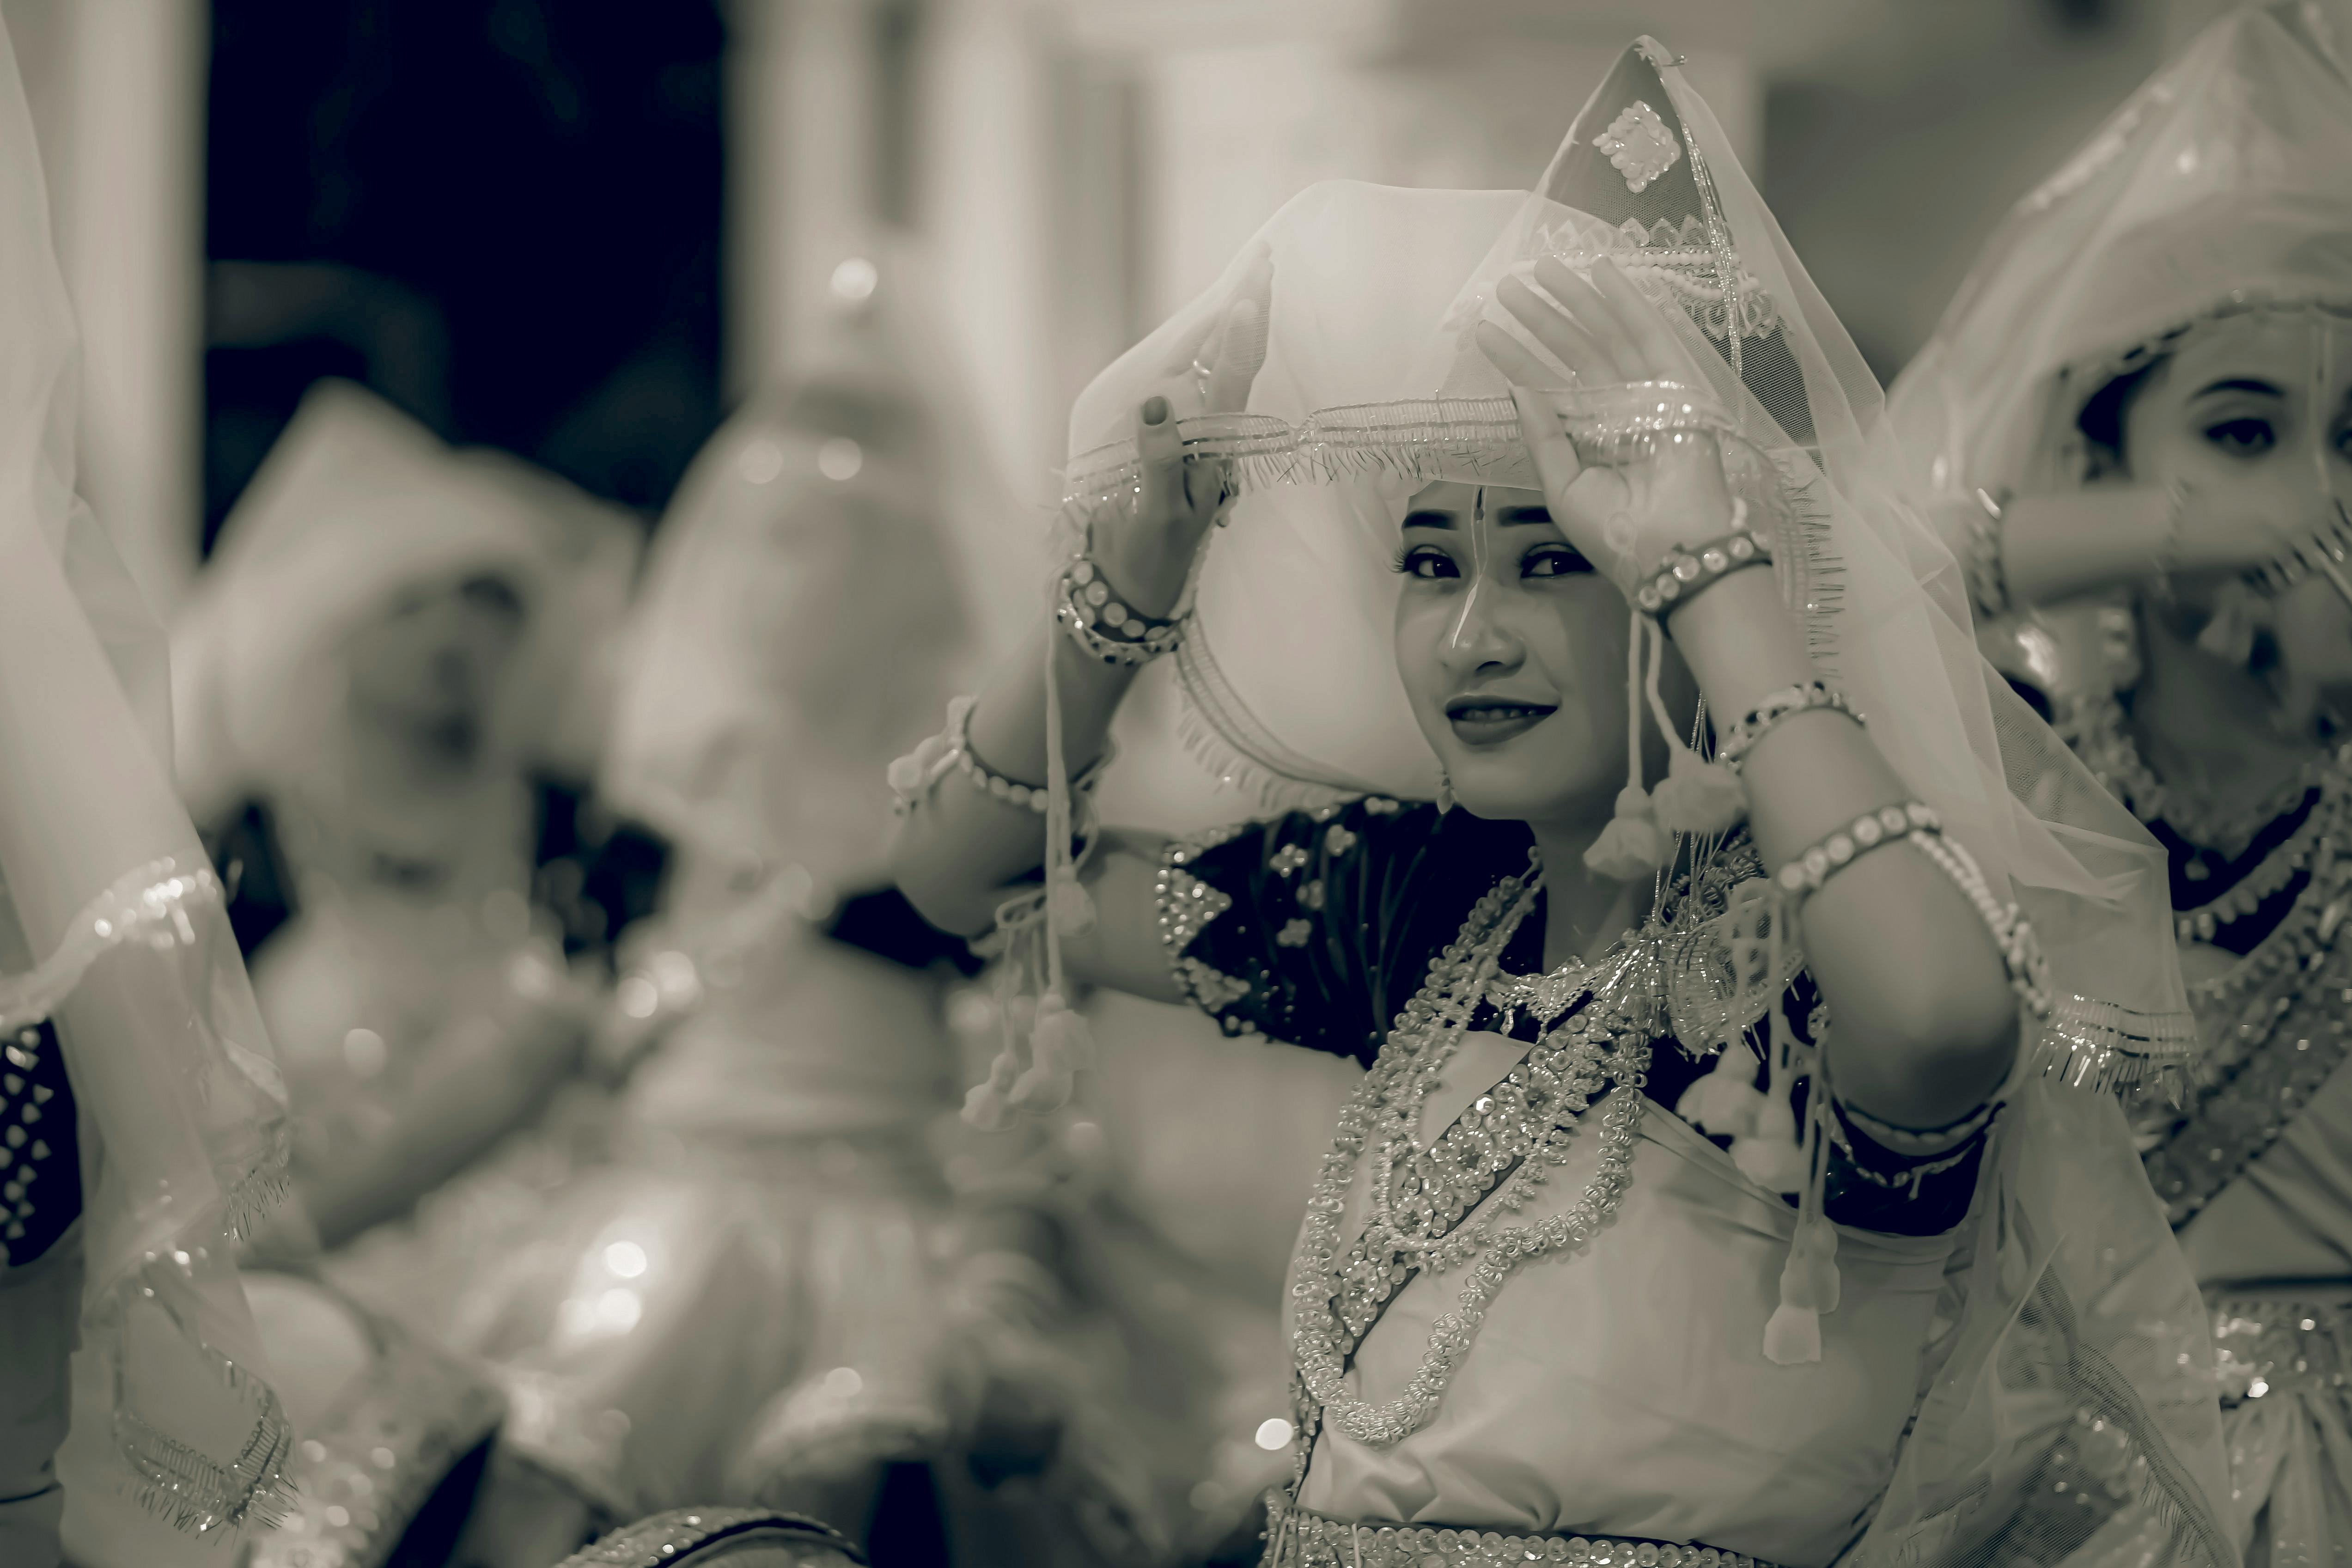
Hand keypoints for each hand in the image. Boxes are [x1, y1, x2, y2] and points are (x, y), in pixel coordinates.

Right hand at [1092, 247, 1271, 616]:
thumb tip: (1157, 405)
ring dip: (1232, 329)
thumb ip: (1158, 461)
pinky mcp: (1171, 452)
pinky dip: (1203, 360)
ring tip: (1246, 282)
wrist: (1131, 594)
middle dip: (1249, 313)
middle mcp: (1211, 442)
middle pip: (1237, 366)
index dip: (1244, 331)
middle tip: (1265, 259)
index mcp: (1213, 453)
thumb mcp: (1156, 515)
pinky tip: (1205, 339)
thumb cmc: (1148, 558)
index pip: (1235, 380)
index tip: (1255, 282)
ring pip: (1220, 376)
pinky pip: (1194, 396)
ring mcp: (1193, 445)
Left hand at [1475, 255, 1737, 590]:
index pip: (1550, 387)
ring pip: (1606, 337)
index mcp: (1590, 438)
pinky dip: (1627, 303)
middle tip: (1508, 286)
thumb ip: (1543, 437)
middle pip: (1576, 353)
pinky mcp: (1678, 386)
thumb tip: (1518, 388)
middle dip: (1542, 319)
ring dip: (1576, 300)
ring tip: (1542, 268)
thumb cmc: (1617, 533)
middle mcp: (1617, 411)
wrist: (1671, 552)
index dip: (1519, 358)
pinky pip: (1649, 336)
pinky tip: (1602, 272)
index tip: (1485, 331)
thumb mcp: (1564, 487)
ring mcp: (1648, 395)